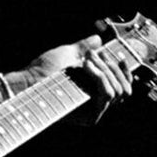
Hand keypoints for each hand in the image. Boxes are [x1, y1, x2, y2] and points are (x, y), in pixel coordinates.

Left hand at [12, 34, 133, 124]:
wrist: (30, 81)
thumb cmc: (43, 69)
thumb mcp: (68, 53)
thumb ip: (85, 47)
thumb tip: (98, 39)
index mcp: (95, 91)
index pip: (123, 87)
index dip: (126, 74)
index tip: (121, 58)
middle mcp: (97, 103)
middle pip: (124, 89)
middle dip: (112, 67)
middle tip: (93, 55)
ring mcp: (94, 111)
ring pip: (117, 91)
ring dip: (104, 70)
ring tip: (86, 61)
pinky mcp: (91, 117)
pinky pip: (107, 94)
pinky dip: (100, 77)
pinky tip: (86, 67)